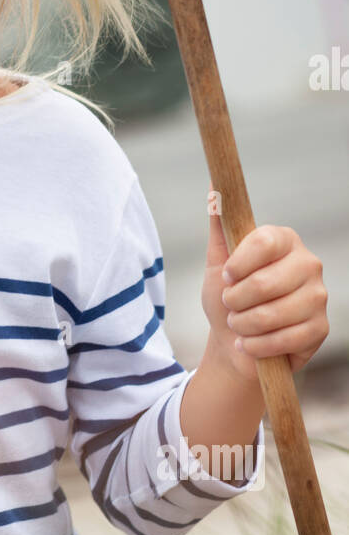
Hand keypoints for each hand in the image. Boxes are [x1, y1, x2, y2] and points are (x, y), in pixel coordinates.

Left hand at [201, 196, 328, 383]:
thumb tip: (215, 188)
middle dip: (235, 301)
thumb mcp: (218, 261)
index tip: (227, 276)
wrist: (235, 342)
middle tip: (231, 305)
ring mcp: (318, 297)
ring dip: (243, 325)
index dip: (238, 264)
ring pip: (271, 315)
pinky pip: (283, 339)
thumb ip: (220, 225)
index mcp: (285, 240)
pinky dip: (256, 346)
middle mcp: (308, 264)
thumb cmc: (228, 298)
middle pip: (264, 283)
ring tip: (240, 324)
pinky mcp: (320, 328)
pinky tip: (250, 343)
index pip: (264, 241)